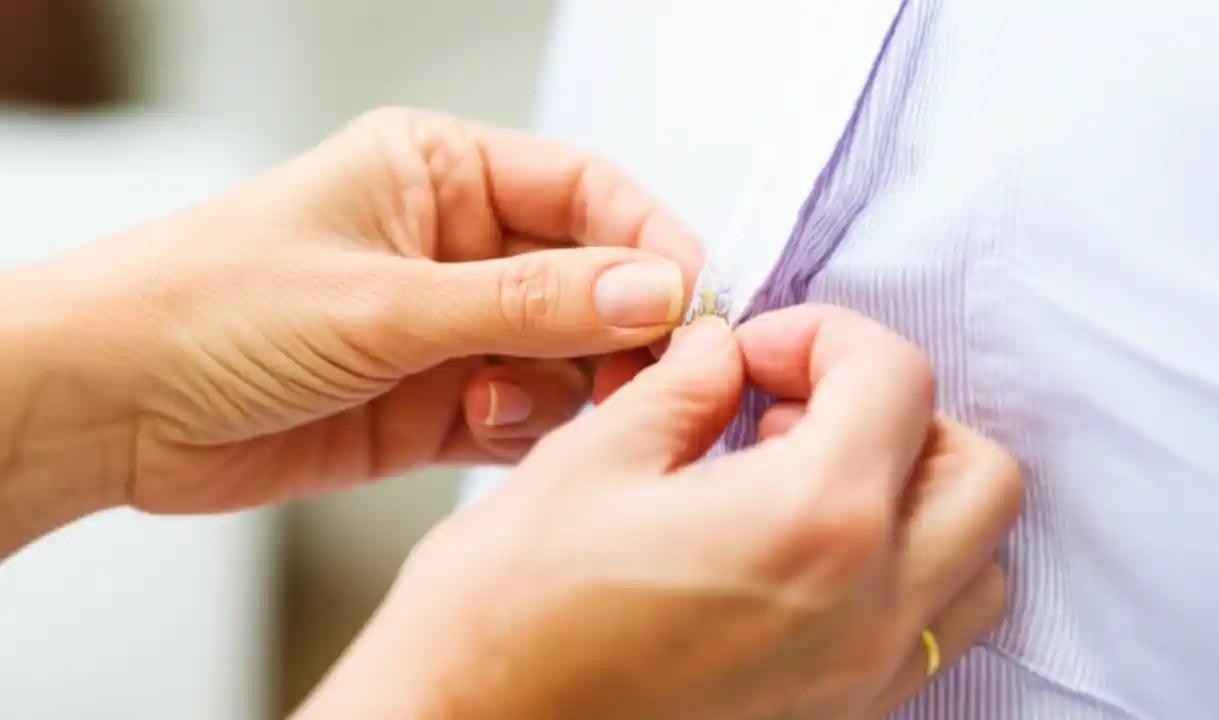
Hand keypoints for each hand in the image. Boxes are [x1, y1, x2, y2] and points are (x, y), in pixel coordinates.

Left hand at [0, 107, 700, 540]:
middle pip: (589, 276)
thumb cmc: (213, 306)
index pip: (584, 187)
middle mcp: (456, 245)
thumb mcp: (385, 298)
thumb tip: (654, 290)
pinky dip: (525, 426)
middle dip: (619, 325)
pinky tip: (480, 424)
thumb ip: (529, 302)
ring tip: (508, 400)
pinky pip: (523, 412)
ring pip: (565, 353)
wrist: (110, 407)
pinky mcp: (436, 401)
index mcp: (441, 173)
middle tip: (646, 372)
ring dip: (565, 383)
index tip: (693, 294)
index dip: (646, 237)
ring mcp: (450, 327)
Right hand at [298, 306, 1022, 718]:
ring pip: (976, 562)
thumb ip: (685, 387)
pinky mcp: (836, 719)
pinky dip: (899, 568)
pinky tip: (797, 550)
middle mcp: (866, 612)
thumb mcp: (590, 461)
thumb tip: (725, 354)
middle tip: (793, 404)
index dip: (826, 335)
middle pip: (979, 473)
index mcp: (810, 523)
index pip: (899, 380)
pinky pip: (928, 631)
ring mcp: (860, 680)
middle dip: (897, 409)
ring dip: (914, 495)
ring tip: (804, 477)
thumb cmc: (503, 618)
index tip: (756, 350)